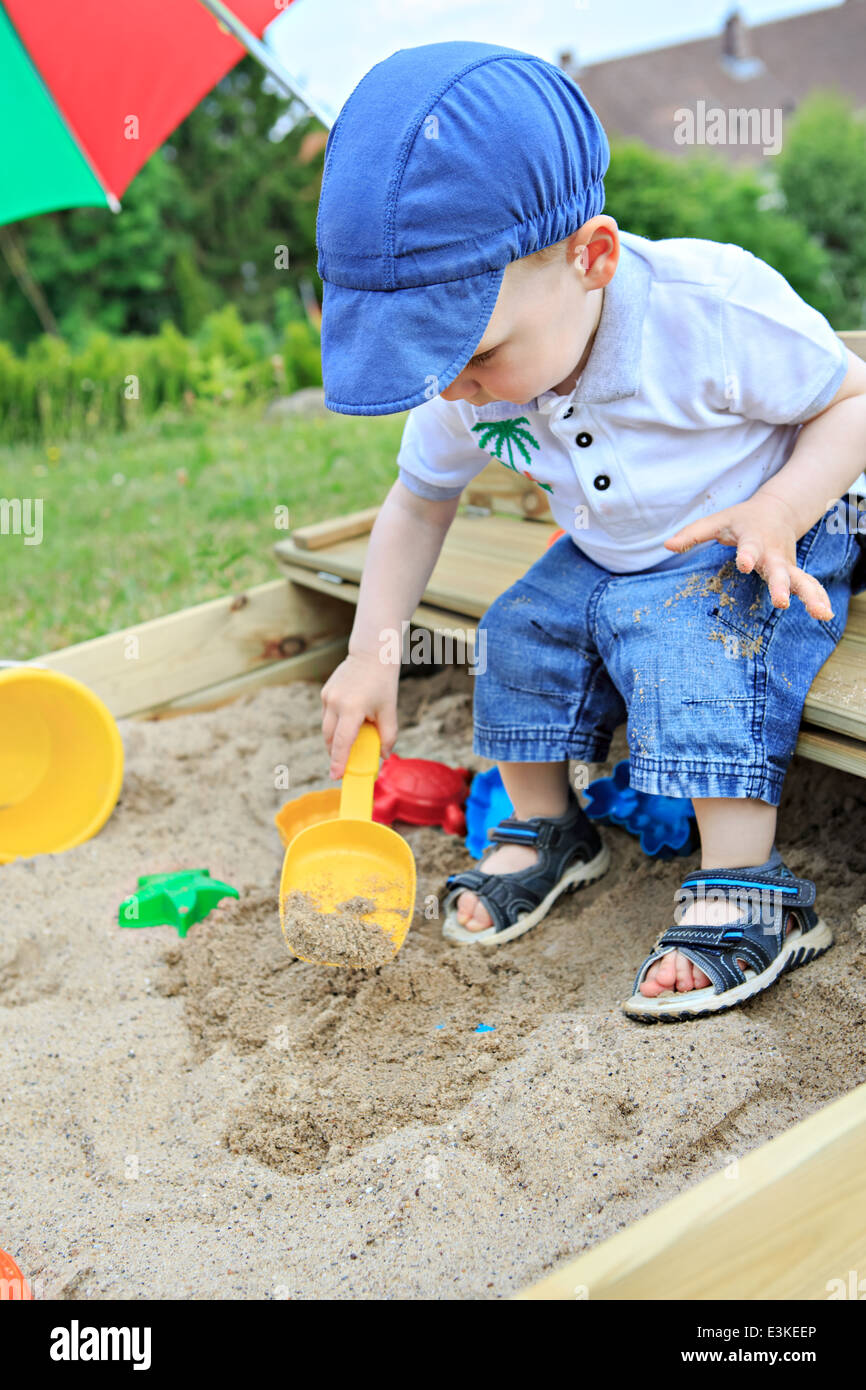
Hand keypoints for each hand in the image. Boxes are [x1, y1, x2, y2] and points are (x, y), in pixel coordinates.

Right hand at [320, 650, 399, 778]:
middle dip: (335, 753)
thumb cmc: (383, 683)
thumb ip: (388, 735)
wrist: (371, 655)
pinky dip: (335, 724)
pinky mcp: (325, 692)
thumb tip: (384, 756)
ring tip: (347, 744)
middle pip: (330, 738)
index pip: (342, 741)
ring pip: (326, 728)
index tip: (336, 776)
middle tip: (343, 765)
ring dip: (334, 739)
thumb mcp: (389, 710)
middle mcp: (336, 703)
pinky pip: (327, 715)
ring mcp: (328, 697)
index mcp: (352, 708)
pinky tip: (347, 722)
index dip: (339, 761)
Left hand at [664, 492, 833, 620]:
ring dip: (810, 596)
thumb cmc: (742, 520)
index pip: (750, 547)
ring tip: (820, 613)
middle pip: (779, 569)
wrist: (777, 510)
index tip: (745, 564)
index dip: (747, 555)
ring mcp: (786, 564)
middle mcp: (773, 553)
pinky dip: (818, 598)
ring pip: (801, 580)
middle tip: (781, 601)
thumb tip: (667, 545)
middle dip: (781, 585)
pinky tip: (825, 615)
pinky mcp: (794, 572)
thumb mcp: (717, 521)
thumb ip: (693, 534)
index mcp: (754, 539)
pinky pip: (808, 585)